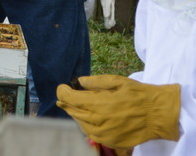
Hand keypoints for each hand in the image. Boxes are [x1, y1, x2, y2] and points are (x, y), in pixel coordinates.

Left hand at [56, 75, 180, 148]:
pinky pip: (93, 135)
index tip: (63, 87)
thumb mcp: (117, 81)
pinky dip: (88, 126)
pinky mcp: (112, 141)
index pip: (69, 99)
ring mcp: (105, 134)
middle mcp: (98, 121)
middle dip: (68, 102)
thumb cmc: (139, 95)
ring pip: (81, 124)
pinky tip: (91, 119)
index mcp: (98, 104)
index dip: (63, 92)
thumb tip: (78, 81)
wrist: (159, 114)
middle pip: (73, 111)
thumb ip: (95, 81)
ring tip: (79, 107)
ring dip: (77, 114)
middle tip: (68, 95)